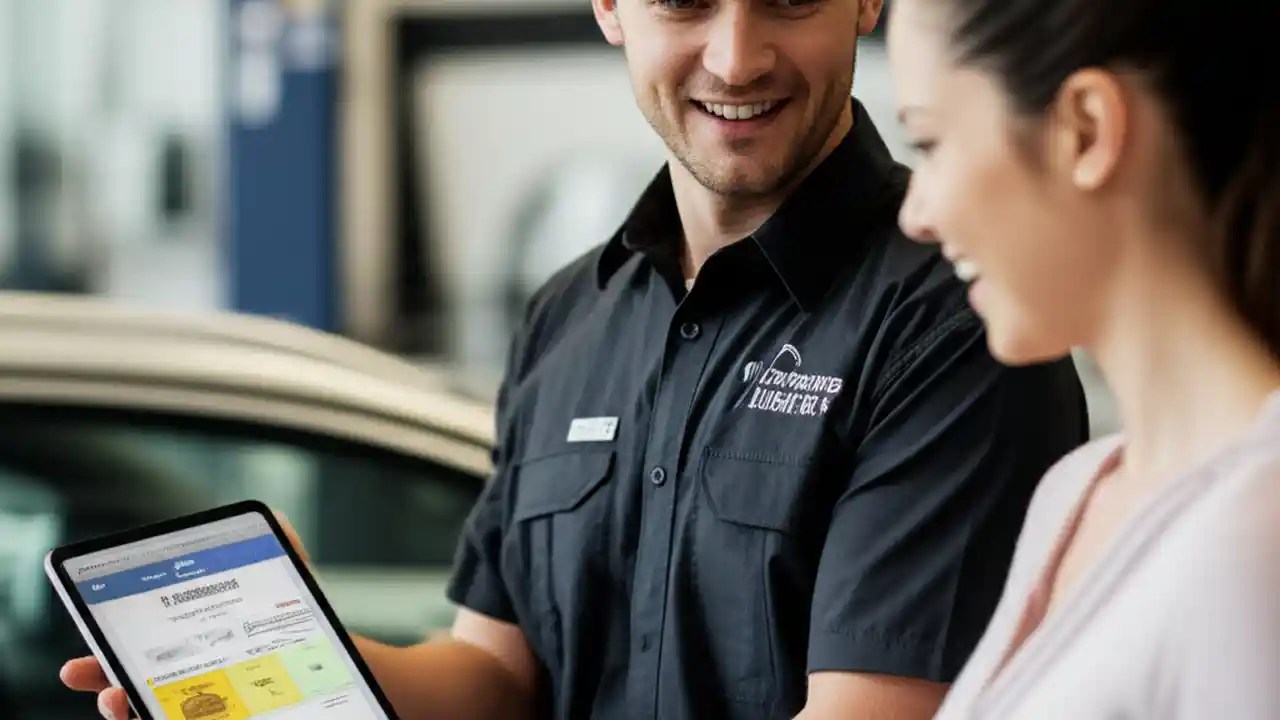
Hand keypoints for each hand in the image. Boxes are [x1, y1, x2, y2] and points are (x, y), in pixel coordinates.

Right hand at [58, 509, 311, 718]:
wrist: (327, 665)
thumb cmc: (287, 626)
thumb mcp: (282, 589)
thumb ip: (278, 554)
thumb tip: (280, 520)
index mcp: (178, 651)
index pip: (126, 661)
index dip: (95, 667)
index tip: (74, 669)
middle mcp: (182, 687)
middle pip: (131, 698)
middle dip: (111, 698)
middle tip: (111, 692)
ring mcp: (201, 707)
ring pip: (157, 718)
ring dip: (138, 719)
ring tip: (138, 708)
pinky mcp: (227, 716)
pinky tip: (195, 719)